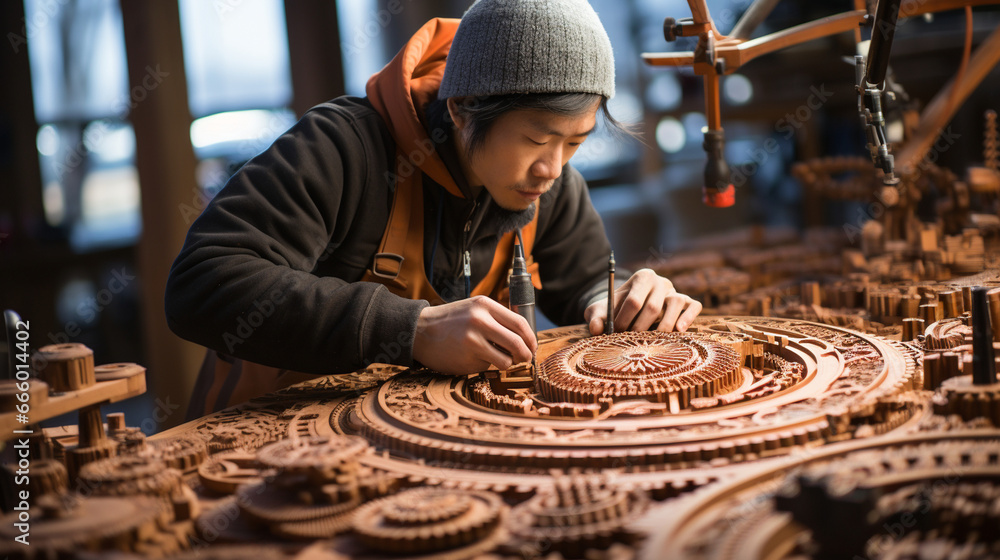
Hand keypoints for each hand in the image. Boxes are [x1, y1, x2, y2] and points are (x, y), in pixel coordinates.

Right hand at [412, 295, 536, 373]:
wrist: (419, 330)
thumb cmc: (450, 321)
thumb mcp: (473, 309)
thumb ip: (496, 318)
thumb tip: (524, 337)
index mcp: (485, 305)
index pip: (520, 323)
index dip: (530, 338)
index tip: (531, 346)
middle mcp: (480, 321)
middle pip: (517, 343)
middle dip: (525, 355)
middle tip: (524, 358)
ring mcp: (473, 340)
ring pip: (506, 359)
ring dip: (507, 363)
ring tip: (497, 358)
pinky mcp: (467, 359)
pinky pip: (488, 366)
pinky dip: (485, 365)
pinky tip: (471, 357)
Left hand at [584, 268, 702, 335]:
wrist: (631, 310)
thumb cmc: (616, 310)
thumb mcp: (602, 310)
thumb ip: (595, 317)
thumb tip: (596, 329)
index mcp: (641, 278)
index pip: (633, 300)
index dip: (624, 320)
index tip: (616, 334)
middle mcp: (660, 282)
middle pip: (653, 306)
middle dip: (640, 328)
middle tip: (631, 341)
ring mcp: (675, 291)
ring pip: (675, 303)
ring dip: (663, 326)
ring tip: (654, 340)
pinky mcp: (688, 302)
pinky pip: (694, 306)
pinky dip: (688, 317)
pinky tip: (679, 330)